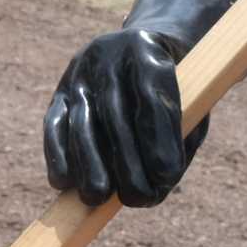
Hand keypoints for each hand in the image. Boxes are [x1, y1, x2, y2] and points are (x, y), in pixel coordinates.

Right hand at [43, 0, 240, 205]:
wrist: (141, 47)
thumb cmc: (176, 85)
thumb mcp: (192, 101)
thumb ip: (181, 136)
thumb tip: (160, 182)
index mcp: (147, 49)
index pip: (152, 96)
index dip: (159, 139)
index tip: (167, 177)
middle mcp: (108, 55)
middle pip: (115, 115)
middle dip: (126, 163)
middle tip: (140, 198)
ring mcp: (80, 72)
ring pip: (81, 123)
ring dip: (88, 165)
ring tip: (98, 199)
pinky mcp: (60, 91)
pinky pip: (54, 126)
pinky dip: (58, 155)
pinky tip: (64, 184)